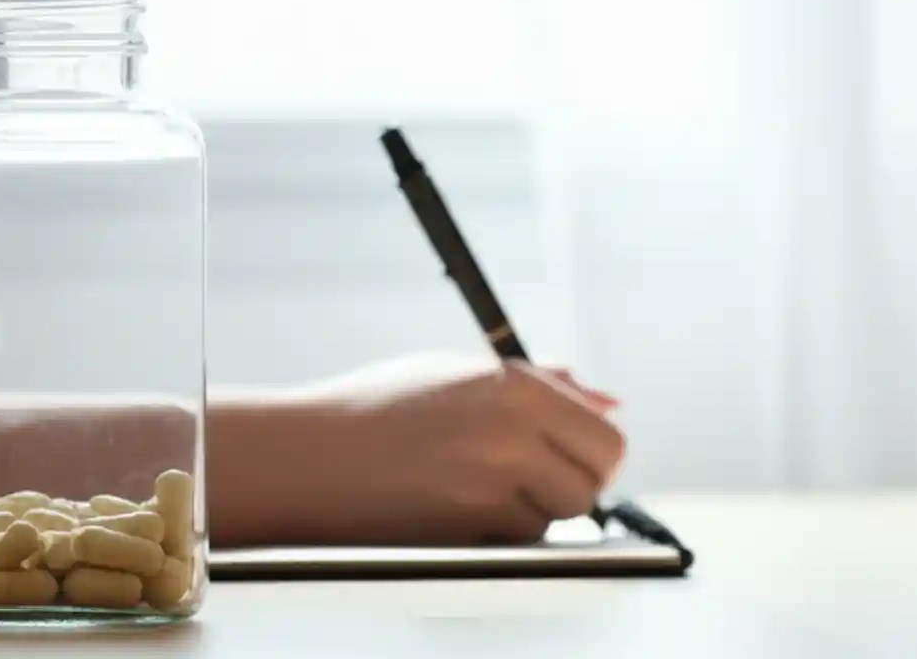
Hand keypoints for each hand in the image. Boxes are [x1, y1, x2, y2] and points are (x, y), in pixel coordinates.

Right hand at [212, 355, 624, 545]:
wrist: (307, 456)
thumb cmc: (376, 408)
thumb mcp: (459, 373)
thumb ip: (542, 385)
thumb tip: (609, 402)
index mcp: (513, 385)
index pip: (604, 437)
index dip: (592, 453)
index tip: (572, 457)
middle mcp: (510, 434)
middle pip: (591, 486)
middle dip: (569, 487)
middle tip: (527, 477)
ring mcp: (489, 486)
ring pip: (553, 520)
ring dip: (530, 512)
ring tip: (472, 486)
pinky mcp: (467, 531)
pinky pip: (513, 543)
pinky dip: (496, 534)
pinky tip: (451, 507)